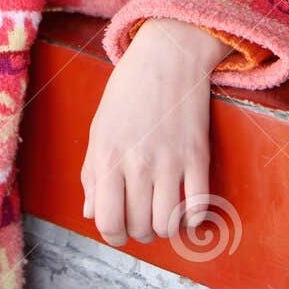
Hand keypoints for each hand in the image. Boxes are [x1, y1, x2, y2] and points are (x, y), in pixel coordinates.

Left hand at [80, 18, 232, 246]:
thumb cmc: (129, 89)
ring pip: (167, 224)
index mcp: (107, 156)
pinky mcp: (198, 155)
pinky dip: (192, 219)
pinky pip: (198, 208)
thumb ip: (92, 173)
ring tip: (162, 213)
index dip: (113, 234)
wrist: (168, 54)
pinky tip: (186, 208)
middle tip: (141, 217)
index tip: (119, 228)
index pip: (107, 221)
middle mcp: (137, 163)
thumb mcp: (99, 128)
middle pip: (139, 227)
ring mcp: (170, 161)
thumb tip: (90, 213)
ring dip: (165, 227)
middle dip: (139, 231)